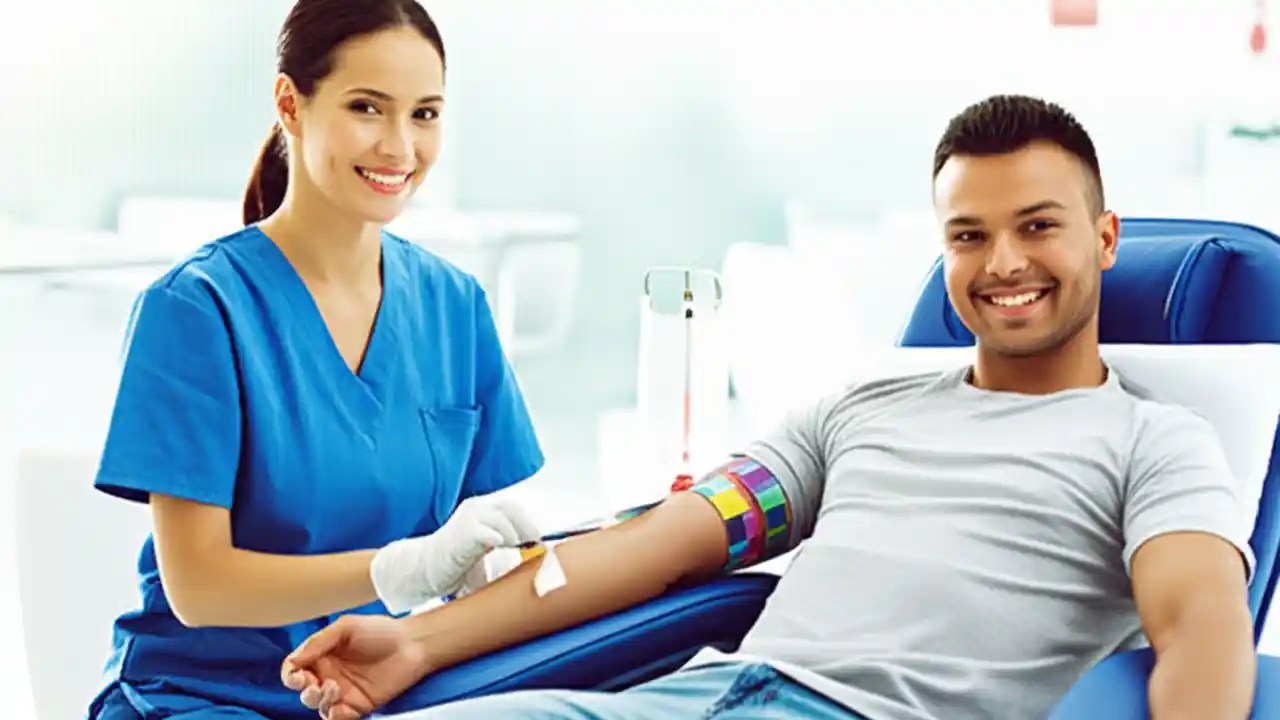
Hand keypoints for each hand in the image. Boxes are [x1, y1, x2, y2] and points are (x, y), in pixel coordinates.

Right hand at [281, 614, 429, 719]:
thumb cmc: (380, 631)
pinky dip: (334, 716)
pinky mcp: (358, 706)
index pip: (294, 669)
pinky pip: (337, 718)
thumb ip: (318, 642)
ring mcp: (343, 693)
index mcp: (321, 655)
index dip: (291, 675)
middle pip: (303, 691)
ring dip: (320, 701)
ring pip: (318, 706)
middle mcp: (329, 675)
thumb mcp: (346, 627)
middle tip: (317, 685)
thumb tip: (293, 661)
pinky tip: (341, 708)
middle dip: (305, 691)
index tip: (299, 675)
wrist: (412, 645)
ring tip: (334, 688)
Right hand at [371, 494, 540, 612]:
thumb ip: (509, 560)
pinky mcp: (463, 531)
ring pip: (502, 519)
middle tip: (534, 545)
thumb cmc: (456, 569)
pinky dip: (498, 540)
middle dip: (526, 527)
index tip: (541, 544)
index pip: (514, 510)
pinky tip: (499, 548)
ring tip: (516, 549)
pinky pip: (488, 533)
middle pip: (512, 509)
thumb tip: (539, 572)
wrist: (424, 572)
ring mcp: (469, 518)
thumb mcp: (487, 560)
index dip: (529, 525)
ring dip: (514, 535)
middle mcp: (477, 510)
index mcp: (483, 515)